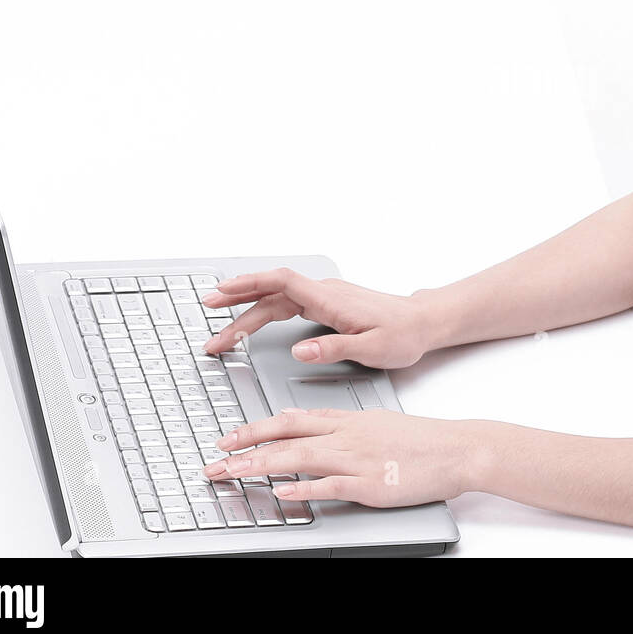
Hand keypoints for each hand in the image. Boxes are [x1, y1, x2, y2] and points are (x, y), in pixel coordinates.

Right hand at [201, 267, 430, 368]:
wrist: (423, 322)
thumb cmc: (403, 335)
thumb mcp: (372, 348)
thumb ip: (335, 348)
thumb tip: (299, 351)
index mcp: (330, 299)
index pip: (282, 282)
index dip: (250, 284)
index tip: (223, 291)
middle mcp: (324, 293)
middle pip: (272, 292)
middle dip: (237, 303)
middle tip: (209, 317)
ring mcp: (324, 297)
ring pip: (277, 299)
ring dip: (248, 312)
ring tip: (222, 331)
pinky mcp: (326, 305)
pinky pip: (287, 303)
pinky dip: (264, 311)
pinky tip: (252, 319)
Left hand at [203, 407, 476, 507]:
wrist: (457, 448)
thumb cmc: (420, 439)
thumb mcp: (374, 421)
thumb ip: (337, 424)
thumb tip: (302, 423)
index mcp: (347, 420)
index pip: (291, 419)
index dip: (255, 427)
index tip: (228, 437)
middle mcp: (347, 436)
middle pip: (287, 436)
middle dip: (246, 446)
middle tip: (216, 457)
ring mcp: (358, 459)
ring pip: (301, 457)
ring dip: (262, 465)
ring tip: (233, 472)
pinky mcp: (371, 484)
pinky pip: (331, 485)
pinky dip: (304, 488)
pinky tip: (283, 492)